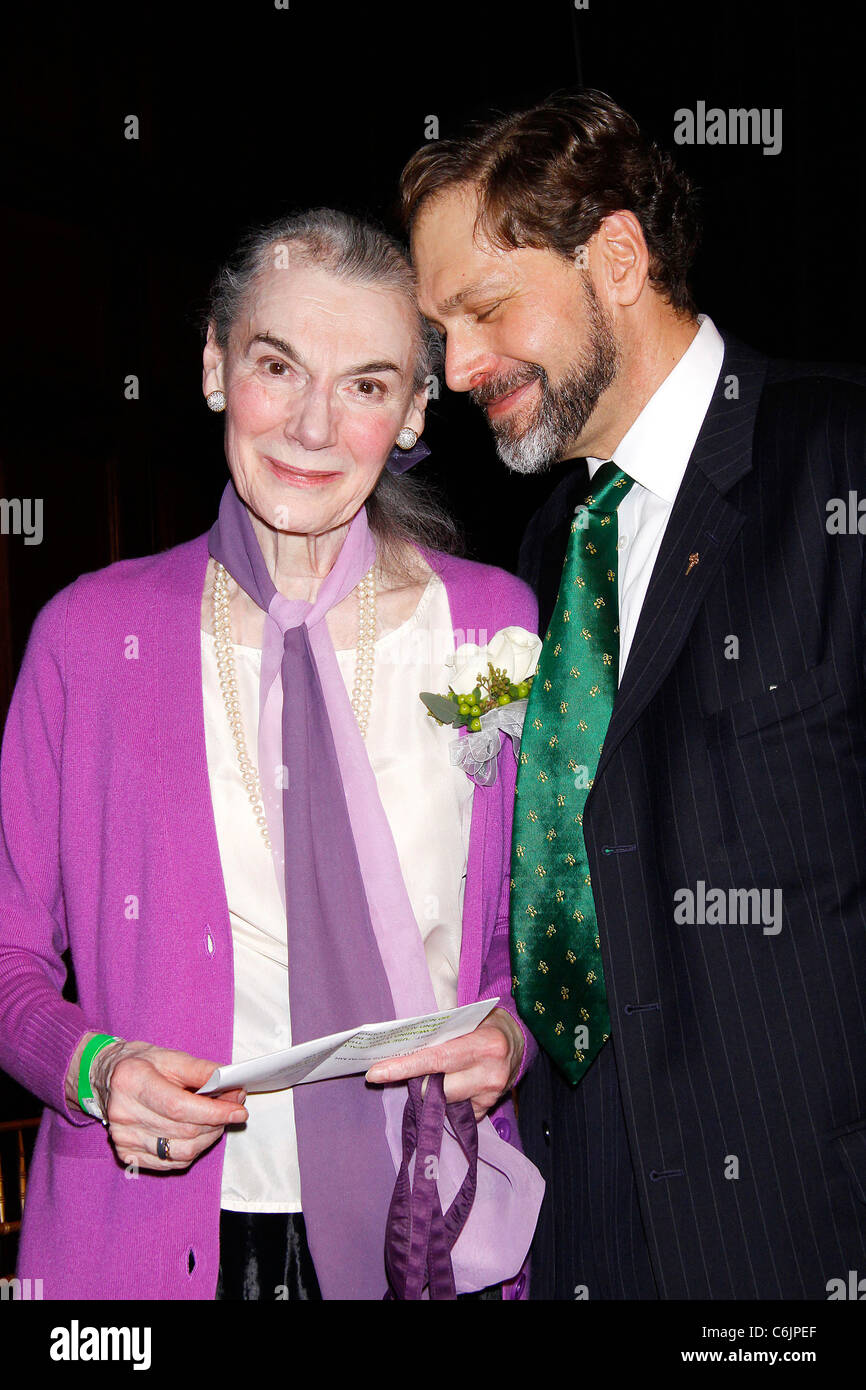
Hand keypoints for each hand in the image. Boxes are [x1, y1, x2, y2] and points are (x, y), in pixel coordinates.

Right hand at [76, 1037, 247, 1171]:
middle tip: (232, 1109)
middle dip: (216, 1123)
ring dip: (208, 1138)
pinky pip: (170, 1163)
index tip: (238, 1110)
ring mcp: (123, 1138)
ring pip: (180, 1152)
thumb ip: (203, 1071)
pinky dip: (192, 1151)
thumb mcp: (172, 1057)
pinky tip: (196, 1134)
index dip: (213, 1112)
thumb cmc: (143, 1064)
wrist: (108, 1078)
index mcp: (132, 1081)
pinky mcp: (126, 1154)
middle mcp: (123, 1113)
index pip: (179, 1107)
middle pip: (183, 1131)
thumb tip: (232, 1086)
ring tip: (216, 1122)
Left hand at [364, 1008, 524, 1120]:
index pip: (437, 1059)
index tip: (376, 1073)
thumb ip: (439, 1033)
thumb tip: (400, 1047)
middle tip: (401, 1070)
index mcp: (485, 1044)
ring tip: (438, 1072)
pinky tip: (454, 1082)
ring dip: (432, 1090)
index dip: (404, 1067)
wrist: (519, 1040)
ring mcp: (491, 1094)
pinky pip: (452, 1110)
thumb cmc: (485, 1023)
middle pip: (436, 1087)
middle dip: (416, 1080)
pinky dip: (445, 1099)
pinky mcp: (487, 1109)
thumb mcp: (466, 1018)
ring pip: (442, 1101)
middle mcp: (490, 1072)